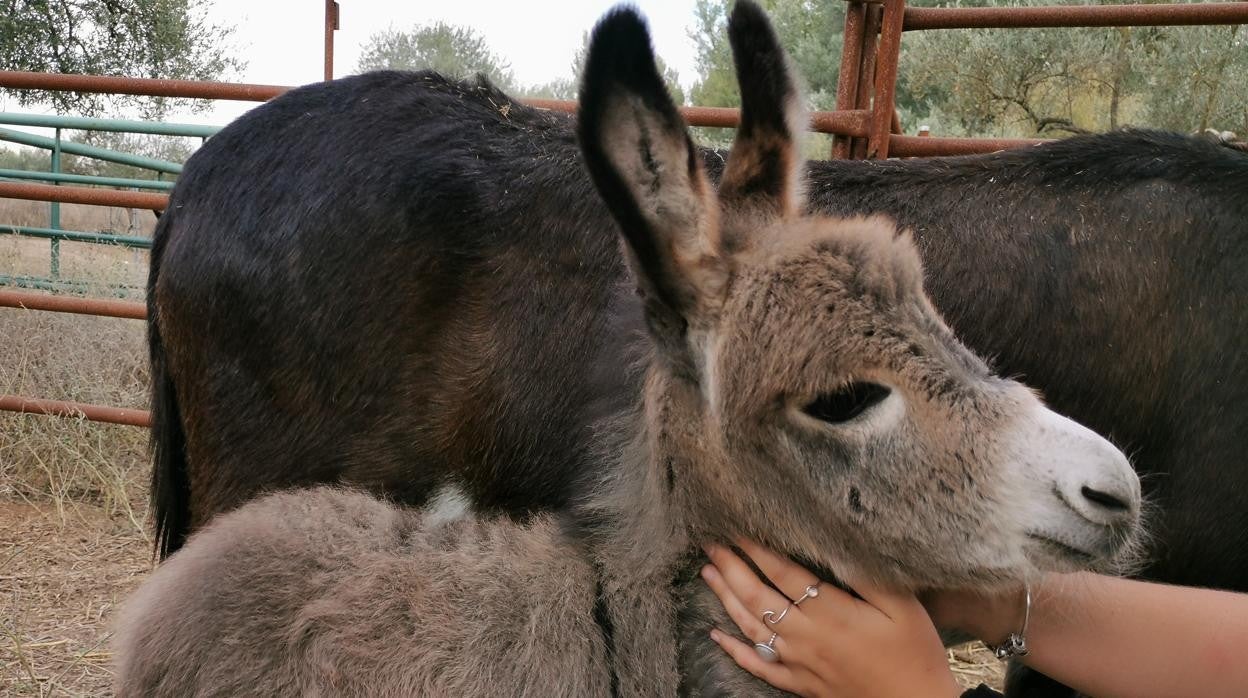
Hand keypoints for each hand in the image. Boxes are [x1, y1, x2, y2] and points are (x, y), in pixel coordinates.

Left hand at [702, 540, 962, 697]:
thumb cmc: (915, 654)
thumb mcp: (903, 608)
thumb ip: (868, 576)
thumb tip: (837, 546)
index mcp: (830, 613)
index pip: (782, 573)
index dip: (756, 548)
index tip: (736, 527)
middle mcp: (805, 637)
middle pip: (757, 596)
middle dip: (731, 567)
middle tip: (710, 542)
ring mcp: (798, 662)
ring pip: (750, 626)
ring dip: (725, 598)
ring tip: (707, 572)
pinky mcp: (800, 683)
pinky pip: (758, 666)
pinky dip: (734, 650)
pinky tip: (715, 635)